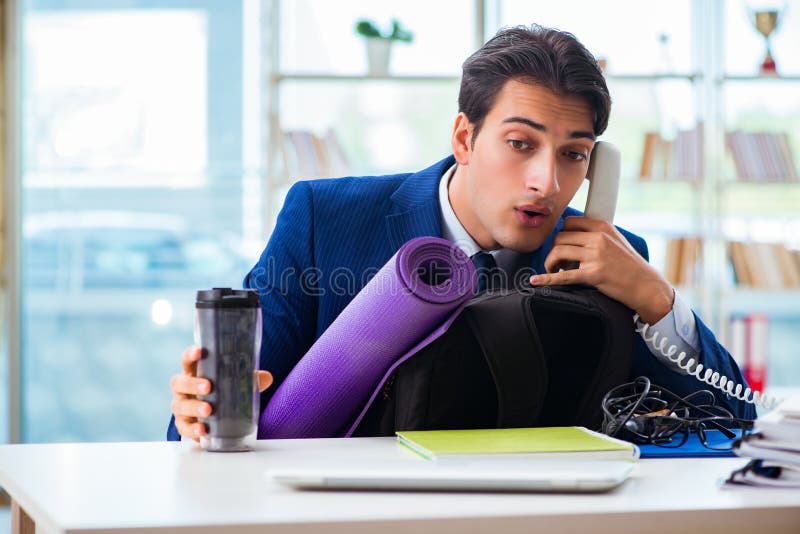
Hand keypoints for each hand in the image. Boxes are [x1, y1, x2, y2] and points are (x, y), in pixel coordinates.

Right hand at [170, 346, 273, 440]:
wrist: (211, 417)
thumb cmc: (220, 392)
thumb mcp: (234, 382)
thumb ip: (249, 379)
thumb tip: (267, 377)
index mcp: (194, 372)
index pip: (187, 360)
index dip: (190, 354)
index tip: (199, 351)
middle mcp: (183, 389)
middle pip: (179, 383)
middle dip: (193, 384)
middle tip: (208, 386)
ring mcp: (181, 407)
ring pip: (180, 406)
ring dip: (194, 407)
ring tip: (208, 410)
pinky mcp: (183, 425)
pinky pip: (184, 428)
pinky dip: (192, 430)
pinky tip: (202, 430)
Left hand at [529, 216, 673, 323]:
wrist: (645, 285)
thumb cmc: (628, 265)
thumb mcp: (614, 240)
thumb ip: (594, 234)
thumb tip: (568, 233)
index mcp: (602, 226)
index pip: (568, 222)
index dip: (561, 235)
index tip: (562, 246)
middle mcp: (598, 238)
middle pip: (559, 237)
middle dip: (554, 250)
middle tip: (559, 263)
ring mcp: (596, 256)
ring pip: (558, 252)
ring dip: (550, 263)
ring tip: (555, 271)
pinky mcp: (593, 274)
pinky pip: (563, 276)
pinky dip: (546, 279)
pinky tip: (535, 281)